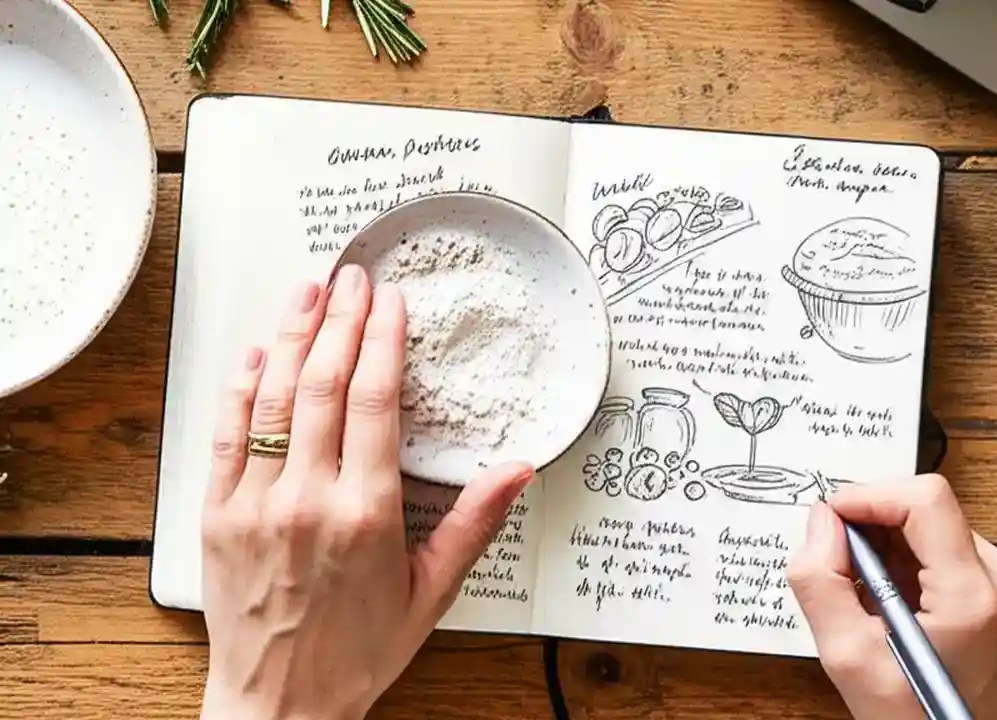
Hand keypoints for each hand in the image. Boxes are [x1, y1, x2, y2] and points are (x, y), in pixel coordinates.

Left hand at [200, 265, 534, 719]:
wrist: (278, 705)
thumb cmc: (355, 652)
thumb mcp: (431, 592)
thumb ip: (474, 523)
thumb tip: (516, 469)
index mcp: (367, 514)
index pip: (374, 401)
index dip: (383, 341)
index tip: (392, 304)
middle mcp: (309, 499)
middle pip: (324, 383)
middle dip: (343, 319)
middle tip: (356, 276)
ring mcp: (257, 503)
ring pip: (273, 397)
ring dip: (292, 334)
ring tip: (310, 289)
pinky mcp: (218, 514)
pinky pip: (227, 433)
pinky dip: (241, 384)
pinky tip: (257, 349)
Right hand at [788, 474, 996, 719]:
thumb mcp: (850, 660)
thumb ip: (823, 583)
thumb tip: (820, 522)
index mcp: (974, 596)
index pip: (925, 500)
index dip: (869, 496)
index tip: (830, 516)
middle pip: (927, 510)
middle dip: (871, 525)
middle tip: (835, 564)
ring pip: (932, 529)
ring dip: (886, 547)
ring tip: (861, 597)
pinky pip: (944, 552)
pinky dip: (905, 564)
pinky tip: (886, 605)